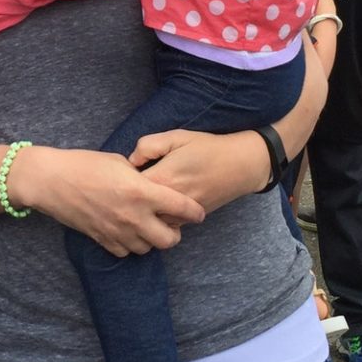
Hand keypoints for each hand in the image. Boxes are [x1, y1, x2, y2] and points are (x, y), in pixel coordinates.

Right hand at [19, 147, 203, 257]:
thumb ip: (141, 176)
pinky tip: (126, 230)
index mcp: (142, 192)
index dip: (195, 212)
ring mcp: (117, 231)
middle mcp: (134, 216)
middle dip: (175, 233)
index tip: (198, 212)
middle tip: (171, 222)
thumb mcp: (119, 162)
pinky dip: (129, 244)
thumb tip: (151, 183)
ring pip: (147, 249)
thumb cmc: (84, 164)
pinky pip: (125, 251)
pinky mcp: (102, 240)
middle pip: (169, 240)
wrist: (51, 181)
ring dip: (151, 239)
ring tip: (146, 226)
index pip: (182, 208)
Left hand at [128, 127, 265, 213]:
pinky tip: (157, 206)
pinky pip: (165, 225)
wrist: (241, 166)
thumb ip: (148, 146)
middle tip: (124, 189)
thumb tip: (130, 161)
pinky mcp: (189, 221)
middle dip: (128, 200)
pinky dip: (158, 218)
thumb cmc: (207, 148)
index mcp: (161, 179)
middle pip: (136, 209)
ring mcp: (180, 215)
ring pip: (150, 222)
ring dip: (142, 212)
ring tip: (139, 198)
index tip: (120, 175)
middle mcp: (168, 202)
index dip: (120, 181)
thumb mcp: (176, 136)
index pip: (127, 188)